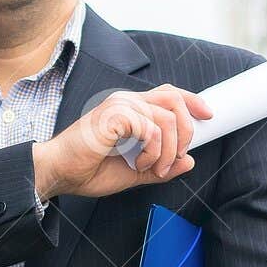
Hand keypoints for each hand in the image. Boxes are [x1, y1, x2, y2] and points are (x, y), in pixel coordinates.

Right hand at [34, 84, 212, 199]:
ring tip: (155, 167)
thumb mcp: (133, 172)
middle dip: (186, 130)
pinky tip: (139, 163)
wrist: (58, 172)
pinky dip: (153, 152)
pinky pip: (152, 129)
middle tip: (177, 157)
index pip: (169, 94)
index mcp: (130, 109)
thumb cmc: (86, 170)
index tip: (208, 116)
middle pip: (175, 99)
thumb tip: (189, 161)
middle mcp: (127, 101)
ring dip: (169, 149)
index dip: (193, 101)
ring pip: (168, 117)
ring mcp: (120, 105)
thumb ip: (160, 166)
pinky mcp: (115, 115)